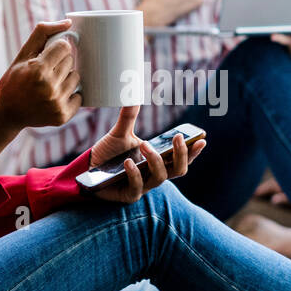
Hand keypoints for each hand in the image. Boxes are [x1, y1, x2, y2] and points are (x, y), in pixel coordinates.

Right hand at [0, 20, 81, 129]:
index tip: (46, 56)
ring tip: (49, 84)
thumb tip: (68, 22)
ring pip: (76, 78)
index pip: (64, 47)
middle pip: (70, 61)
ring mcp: (57, 103)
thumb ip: (43, 33)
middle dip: (59, 63)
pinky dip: (70, 95)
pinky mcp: (62, 116)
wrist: (6, 113)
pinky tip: (55, 96)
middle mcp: (49, 87)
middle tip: (45, 72)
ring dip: (66, 78)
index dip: (55, 49)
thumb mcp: (23, 54)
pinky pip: (79, 96)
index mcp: (38, 69)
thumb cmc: (14, 80)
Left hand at [88, 105, 206, 203]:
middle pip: (178, 170)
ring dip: (155, 160)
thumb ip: (129, 117)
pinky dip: (135, 174)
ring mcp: (143, 186)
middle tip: (176, 137)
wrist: (88, 169)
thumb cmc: (109, 154)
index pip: (181, 158)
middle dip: (181, 154)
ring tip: (144, 145)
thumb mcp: (120, 133)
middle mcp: (154, 174)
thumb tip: (132, 95)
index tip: (202, 139)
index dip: (193, 151)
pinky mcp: (129, 195)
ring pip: (160, 177)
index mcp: (158, 161)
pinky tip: (129, 163)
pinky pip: (137, 187)